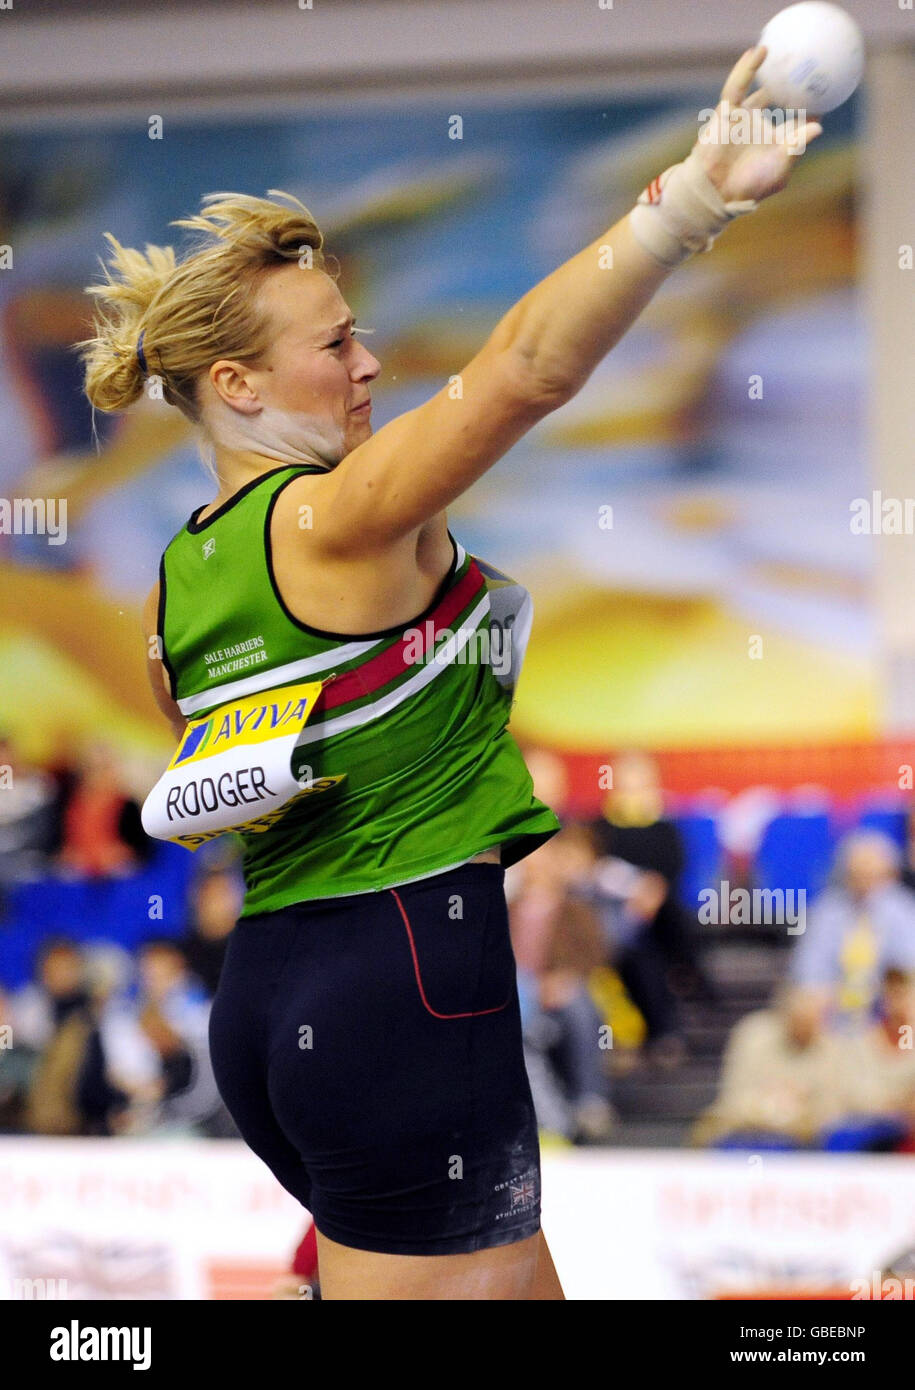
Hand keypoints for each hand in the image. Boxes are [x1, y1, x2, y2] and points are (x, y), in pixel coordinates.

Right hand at [694, 45, 822, 204]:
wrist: (716, 190)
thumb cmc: (750, 186)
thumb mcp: (780, 167)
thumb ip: (797, 146)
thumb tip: (818, 127)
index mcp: (777, 141)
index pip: (798, 120)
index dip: (813, 107)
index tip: (828, 93)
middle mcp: (762, 126)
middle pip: (781, 99)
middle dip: (795, 85)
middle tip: (810, 66)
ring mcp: (744, 118)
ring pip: (760, 90)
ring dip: (772, 71)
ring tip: (785, 52)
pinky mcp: (726, 112)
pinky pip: (737, 87)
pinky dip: (746, 69)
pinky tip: (758, 52)